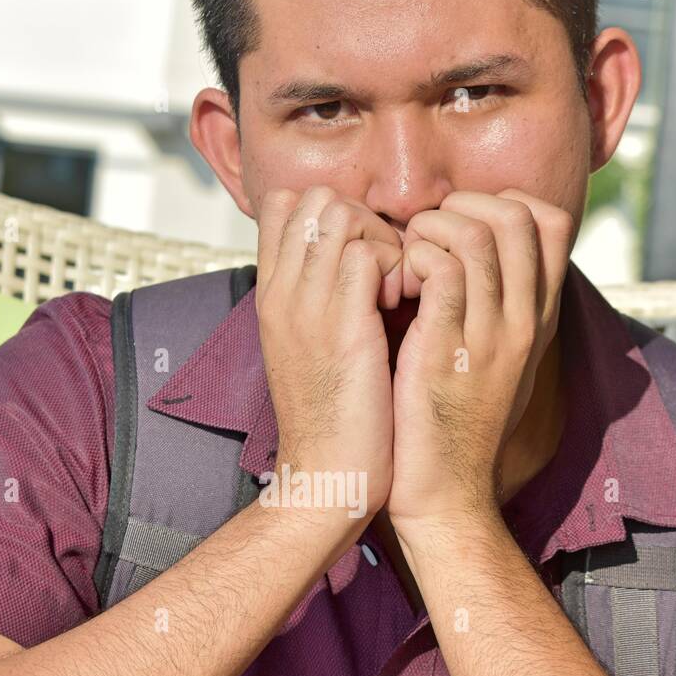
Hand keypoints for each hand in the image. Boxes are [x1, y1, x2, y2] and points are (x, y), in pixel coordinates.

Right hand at [255, 186, 403, 523]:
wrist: (329, 478)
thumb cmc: (335, 419)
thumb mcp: (312, 348)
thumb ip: (324, 300)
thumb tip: (359, 263)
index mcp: (271, 296)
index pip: (286, 205)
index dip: (333, 213)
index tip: (362, 256)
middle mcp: (282, 292)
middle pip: (314, 198)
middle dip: (362, 218)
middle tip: (387, 270)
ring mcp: (307, 307)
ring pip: (342, 214)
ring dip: (382, 239)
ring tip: (395, 289)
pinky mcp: (342, 327)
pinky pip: (370, 254)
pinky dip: (397, 268)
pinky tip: (404, 307)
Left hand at [385, 189, 572, 536]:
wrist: (444, 492)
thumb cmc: (453, 422)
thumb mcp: (495, 361)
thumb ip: (496, 309)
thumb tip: (475, 257)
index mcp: (537, 319)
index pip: (550, 222)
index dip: (500, 203)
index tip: (457, 227)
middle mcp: (523, 321)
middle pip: (517, 215)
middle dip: (461, 205)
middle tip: (425, 235)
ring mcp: (490, 336)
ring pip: (478, 233)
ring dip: (429, 229)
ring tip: (407, 260)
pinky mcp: (448, 352)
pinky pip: (443, 272)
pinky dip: (412, 262)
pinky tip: (395, 289)